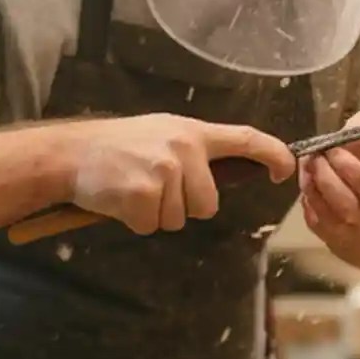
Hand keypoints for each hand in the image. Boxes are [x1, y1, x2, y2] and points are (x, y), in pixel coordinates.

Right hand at [67, 114, 294, 234]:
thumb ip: (194, 150)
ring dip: (157, 214)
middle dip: (184, 206)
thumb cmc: (120, 146)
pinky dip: (136, 221)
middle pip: (208, 205)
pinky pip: (152, 226)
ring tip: (134, 188)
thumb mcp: (162, 133)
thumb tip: (223, 174)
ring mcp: (163, 171)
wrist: (72, 153)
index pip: (246, 139)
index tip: (287, 169)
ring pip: (179, 219)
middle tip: (154, 187)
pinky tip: (121, 200)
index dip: (273, 154)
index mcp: (193, 132)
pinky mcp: (142, 195)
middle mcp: (183, 149)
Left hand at [299, 106, 359, 232]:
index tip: (335, 146)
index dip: (344, 161)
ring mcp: (351, 233)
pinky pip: (315, 222)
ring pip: (322, 210)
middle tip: (316, 154)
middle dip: (323, 171)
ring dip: (310, 184)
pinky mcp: (337, 241)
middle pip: (338, 195)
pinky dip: (309, 203)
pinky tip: (311, 186)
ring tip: (308, 165)